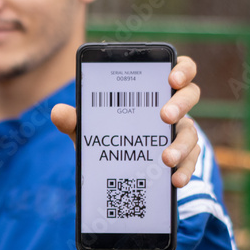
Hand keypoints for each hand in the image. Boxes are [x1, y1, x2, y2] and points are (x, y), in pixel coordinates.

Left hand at [51, 56, 201, 187]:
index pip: (179, 68)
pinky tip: (175, 181)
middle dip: (181, 104)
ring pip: (193, 132)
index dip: (181, 69)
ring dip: (181, 145)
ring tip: (166, 158)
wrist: (118, 165)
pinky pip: (191, 161)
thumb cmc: (108, 133)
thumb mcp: (90, 127)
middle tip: (164, 116)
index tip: (171, 78)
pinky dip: (185, 171)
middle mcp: (174, 107)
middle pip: (191, 96)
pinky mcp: (183, 156)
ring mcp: (180, 131)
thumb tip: (57, 112)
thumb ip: (75, 120)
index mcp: (154, 90)